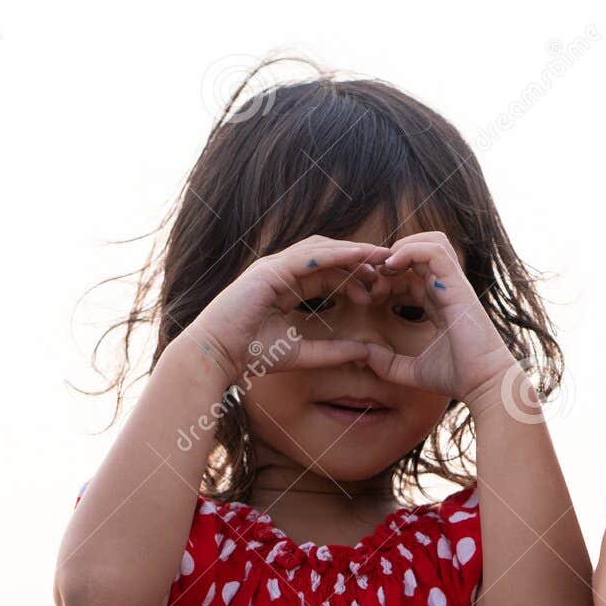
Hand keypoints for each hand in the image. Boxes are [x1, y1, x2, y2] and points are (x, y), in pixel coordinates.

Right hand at [175, 236, 392, 389]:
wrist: (216, 356)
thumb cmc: (250, 356)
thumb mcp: (301, 353)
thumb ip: (332, 352)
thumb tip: (365, 353)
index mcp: (287, 287)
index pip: (328, 275)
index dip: (354, 279)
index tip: (379, 291)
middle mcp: (282, 271)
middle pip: (329, 257)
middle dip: (359, 262)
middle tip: (388, 271)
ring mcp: (274, 266)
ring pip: (323, 250)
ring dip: (353, 253)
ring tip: (381, 259)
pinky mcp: (270, 269)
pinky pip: (309, 256)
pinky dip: (336, 254)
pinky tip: (359, 256)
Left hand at [358, 231, 517, 402]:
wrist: (484, 384)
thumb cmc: (457, 377)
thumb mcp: (412, 370)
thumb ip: (387, 363)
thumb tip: (361, 356)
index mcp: (438, 302)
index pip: (412, 273)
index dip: (388, 277)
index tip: (370, 296)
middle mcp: (446, 289)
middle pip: (419, 251)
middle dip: (391, 260)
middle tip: (373, 283)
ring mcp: (454, 285)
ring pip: (431, 242)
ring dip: (402, 248)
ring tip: (385, 269)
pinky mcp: (457, 286)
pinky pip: (434, 251)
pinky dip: (410, 250)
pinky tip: (392, 267)